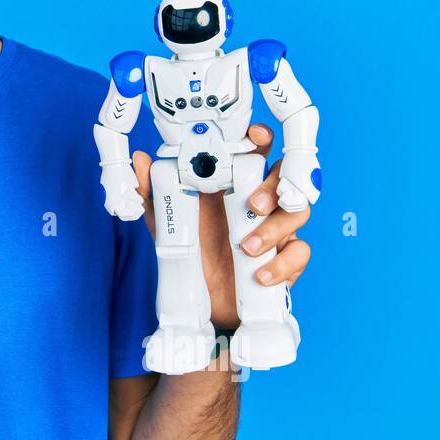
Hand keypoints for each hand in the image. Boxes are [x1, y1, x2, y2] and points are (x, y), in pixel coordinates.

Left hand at [131, 124, 312, 328]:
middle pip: (287, 177)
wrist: (203, 303)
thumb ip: (154, 193)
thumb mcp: (165, 224)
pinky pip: (300, 254)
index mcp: (235, 185)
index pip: (257, 152)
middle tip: (251, 204)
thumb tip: (140, 160)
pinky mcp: (287, 259)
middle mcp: (260, 202)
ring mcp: (277, 229)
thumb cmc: (190, 253)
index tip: (254, 136)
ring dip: (274, 229)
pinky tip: (259, 275)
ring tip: (246, 247)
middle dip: (274, 185)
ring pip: (297, 213)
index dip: (262, 139)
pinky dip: (282, 264)